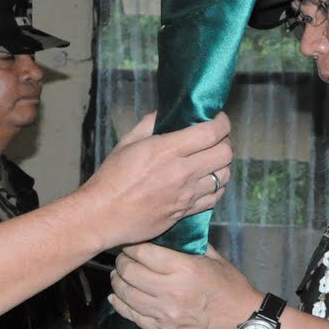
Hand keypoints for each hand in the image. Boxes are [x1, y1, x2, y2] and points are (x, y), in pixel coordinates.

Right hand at [82, 113, 232, 248]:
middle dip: (225, 142)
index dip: (222, 122)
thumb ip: (149, 124)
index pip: (211, 132)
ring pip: (224, 176)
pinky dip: (216, 187)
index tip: (218, 119)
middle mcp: (181, 172)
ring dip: (222, 165)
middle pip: (225, 153)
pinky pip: (215, 198)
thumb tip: (167, 112)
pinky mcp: (185, 212)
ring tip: (211, 161)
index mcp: (166, 150)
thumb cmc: (110, 178)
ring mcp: (186, 195)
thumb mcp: (126, 143)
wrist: (103, 216)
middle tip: (215, 140)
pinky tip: (206, 182)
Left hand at [109, 243, 260, 328]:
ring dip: (118, 283)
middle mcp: (171, 291)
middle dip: (122, 262)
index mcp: (184, 269)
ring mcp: (165, 313)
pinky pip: (132, 316)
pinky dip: (120, 305)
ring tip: (119, 276)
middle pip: (129, 272)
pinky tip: (117, 297)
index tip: (129, 243)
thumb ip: (191, 244)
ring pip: (126, 295)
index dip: (131, 246)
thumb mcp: (216, 259)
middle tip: (122, 258)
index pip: (143, 252)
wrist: (244, 326)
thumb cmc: (233, 290)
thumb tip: (172, 231)